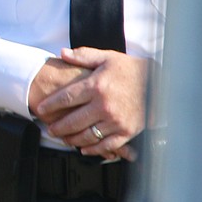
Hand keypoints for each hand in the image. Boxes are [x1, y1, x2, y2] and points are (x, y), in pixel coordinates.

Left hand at [31, 46, 148, 160]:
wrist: (161, 83)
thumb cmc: (131, 70)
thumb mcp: (107, 58)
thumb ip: (83, 56)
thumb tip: (62, 53)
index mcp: (96, 86)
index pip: (66, 98)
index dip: (51, 105)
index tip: (40, 109)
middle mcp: (104, 105)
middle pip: (73, 120)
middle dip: (58, 126)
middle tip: (49, 129)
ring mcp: (116, 120)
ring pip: (86, 135)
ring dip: (71, 139)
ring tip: (63, 138)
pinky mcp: (127, 131)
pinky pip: (106, 145)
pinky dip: (93, 149)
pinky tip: (83, 148)